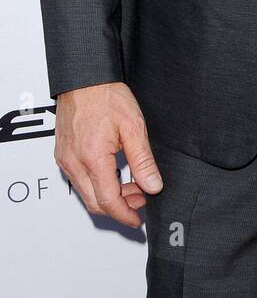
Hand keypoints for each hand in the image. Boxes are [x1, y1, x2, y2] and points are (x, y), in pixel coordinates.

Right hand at [53, 82, 163, 226]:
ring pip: (86, 193)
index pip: (108, 201)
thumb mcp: (133, 126)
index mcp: (92, 157)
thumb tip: (152, 185)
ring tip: (132, 185)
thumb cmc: (106, 95)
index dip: (124, 215)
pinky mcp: (62, 154)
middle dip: (119, 207)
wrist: (83, 77)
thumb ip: (143, 160)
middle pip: (95, 202)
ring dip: (108, 196)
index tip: (137, 219)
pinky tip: (114, 174)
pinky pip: (79, 180)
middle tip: (140, 199)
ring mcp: (65, 159)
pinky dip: (97, 184)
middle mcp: (74, 162)